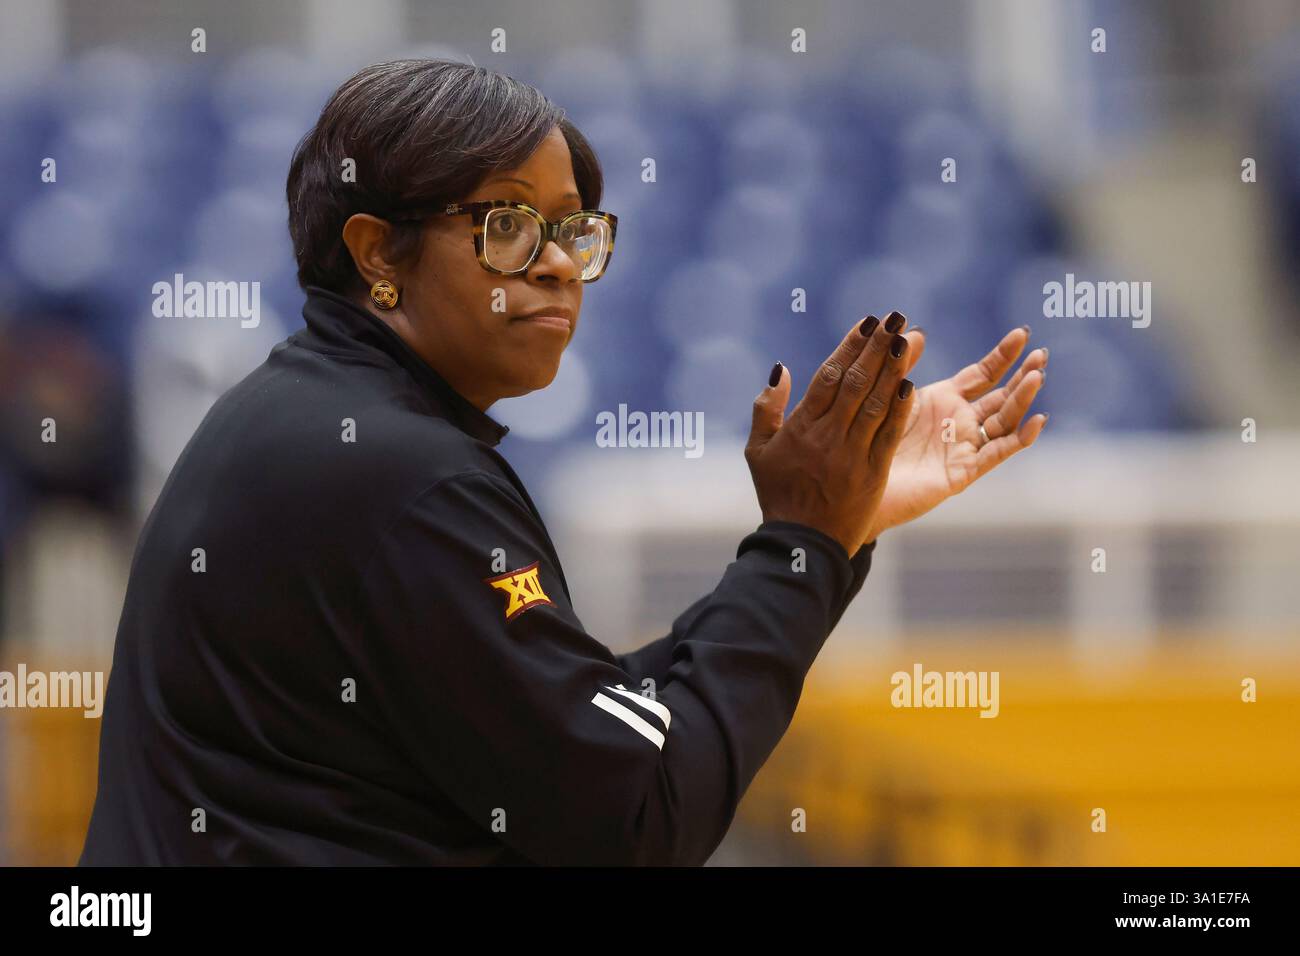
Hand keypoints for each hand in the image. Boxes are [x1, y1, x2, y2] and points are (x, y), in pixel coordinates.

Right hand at [746, 314, 915, 556]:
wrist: (801, 544)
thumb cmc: (778, 495)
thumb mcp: (757, 452)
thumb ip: (765, 409)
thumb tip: (779, 369)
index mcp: (800, 428)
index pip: (828, 377)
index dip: (849, 347)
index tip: (868, 323)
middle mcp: (827, 436)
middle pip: (855, 383)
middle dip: (876, 348)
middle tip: (895, 319)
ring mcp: (851, 454)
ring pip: (874, 403)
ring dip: (893, 369)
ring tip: (908, 340)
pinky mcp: (872, 473)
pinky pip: (887, 434)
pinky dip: (899, 409)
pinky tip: (911, 383)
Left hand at [863, 325, 1047, 542]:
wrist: (853, 480)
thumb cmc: (867, 436)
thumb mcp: (887, 394)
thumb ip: (901, 364)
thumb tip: (915, 330)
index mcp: (945, 399)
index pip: (983, 373)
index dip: (1003, 354)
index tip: (1022, 333)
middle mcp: (960, 421)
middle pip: (1002, 395)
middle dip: (1023, 375)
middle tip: (1042, 353)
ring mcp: (964, 446)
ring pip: (1004, 421)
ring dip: (1022, 400)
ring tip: (1037, 376)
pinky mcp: (962, 471)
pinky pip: (996, 454)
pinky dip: (1018, 438)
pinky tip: (1036, 421)